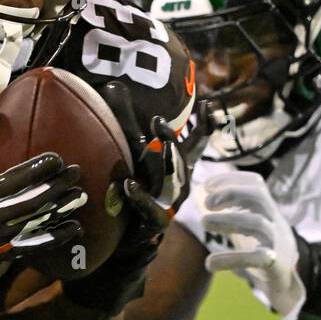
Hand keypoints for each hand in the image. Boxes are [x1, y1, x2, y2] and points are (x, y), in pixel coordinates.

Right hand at [0, 113, 86, 265]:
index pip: (16, 180)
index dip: (39, 169)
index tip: (57, 158)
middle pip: (33, 201)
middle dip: (58, 185)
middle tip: (75, 172)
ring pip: (38, 223)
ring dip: (63, 208)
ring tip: (80, 194)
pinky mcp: (5, 253)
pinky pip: (36, 245)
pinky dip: (57, 236)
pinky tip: (75, 226)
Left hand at [98, 80, 189, 247]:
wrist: (127, 235)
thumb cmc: (133, 187)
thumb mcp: (130, 150)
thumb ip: (125, 119)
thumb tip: (113, 83)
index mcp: (177, 165)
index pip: (194, 143)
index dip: (203, 126)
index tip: (207, 106)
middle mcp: (178, 182)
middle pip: (180, 158)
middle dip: (170, 140)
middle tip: (157, 121)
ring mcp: (168, 203)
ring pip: (170, 181)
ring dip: (161, 163)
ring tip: (151, 145)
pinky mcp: (155, 222)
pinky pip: (150, 209)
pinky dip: (140, 197)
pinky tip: (128, 185)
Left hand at [199, 170, 305, 319]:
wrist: (286, 285)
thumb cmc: (262, 252)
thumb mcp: (250, 229)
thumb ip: (232, 215)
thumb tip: (200, 201)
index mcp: (268, 212)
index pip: (256, 184)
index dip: (232, 179)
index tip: (207, 185)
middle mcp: (275, 222)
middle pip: (259, 196)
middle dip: (232, 193)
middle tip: (206, 203)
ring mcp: (277, 242)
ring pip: (257, 223)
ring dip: (228, 219)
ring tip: (204, 222)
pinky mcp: (275, 265)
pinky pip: (255, 258)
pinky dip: (230, 259)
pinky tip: (210, 263)